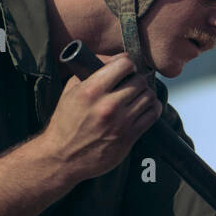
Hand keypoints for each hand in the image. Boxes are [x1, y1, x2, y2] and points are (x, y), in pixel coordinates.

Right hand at [40, 55, 162, 182]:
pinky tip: (144, 108)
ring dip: (145, 93)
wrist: (62, 157)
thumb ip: (93, 71)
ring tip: (137, 95)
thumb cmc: (66, 121)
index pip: (125, 64)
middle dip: (136, 79)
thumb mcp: (71, 90)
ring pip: (149, 96)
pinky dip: (152, 108)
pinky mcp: (129, 137)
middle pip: (140, 81)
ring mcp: (121, 123)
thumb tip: (117, 58)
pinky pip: (152, 115)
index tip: (125, 68)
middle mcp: (108, 106)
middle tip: (131, 83)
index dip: (127, 63)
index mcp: (91, 91)